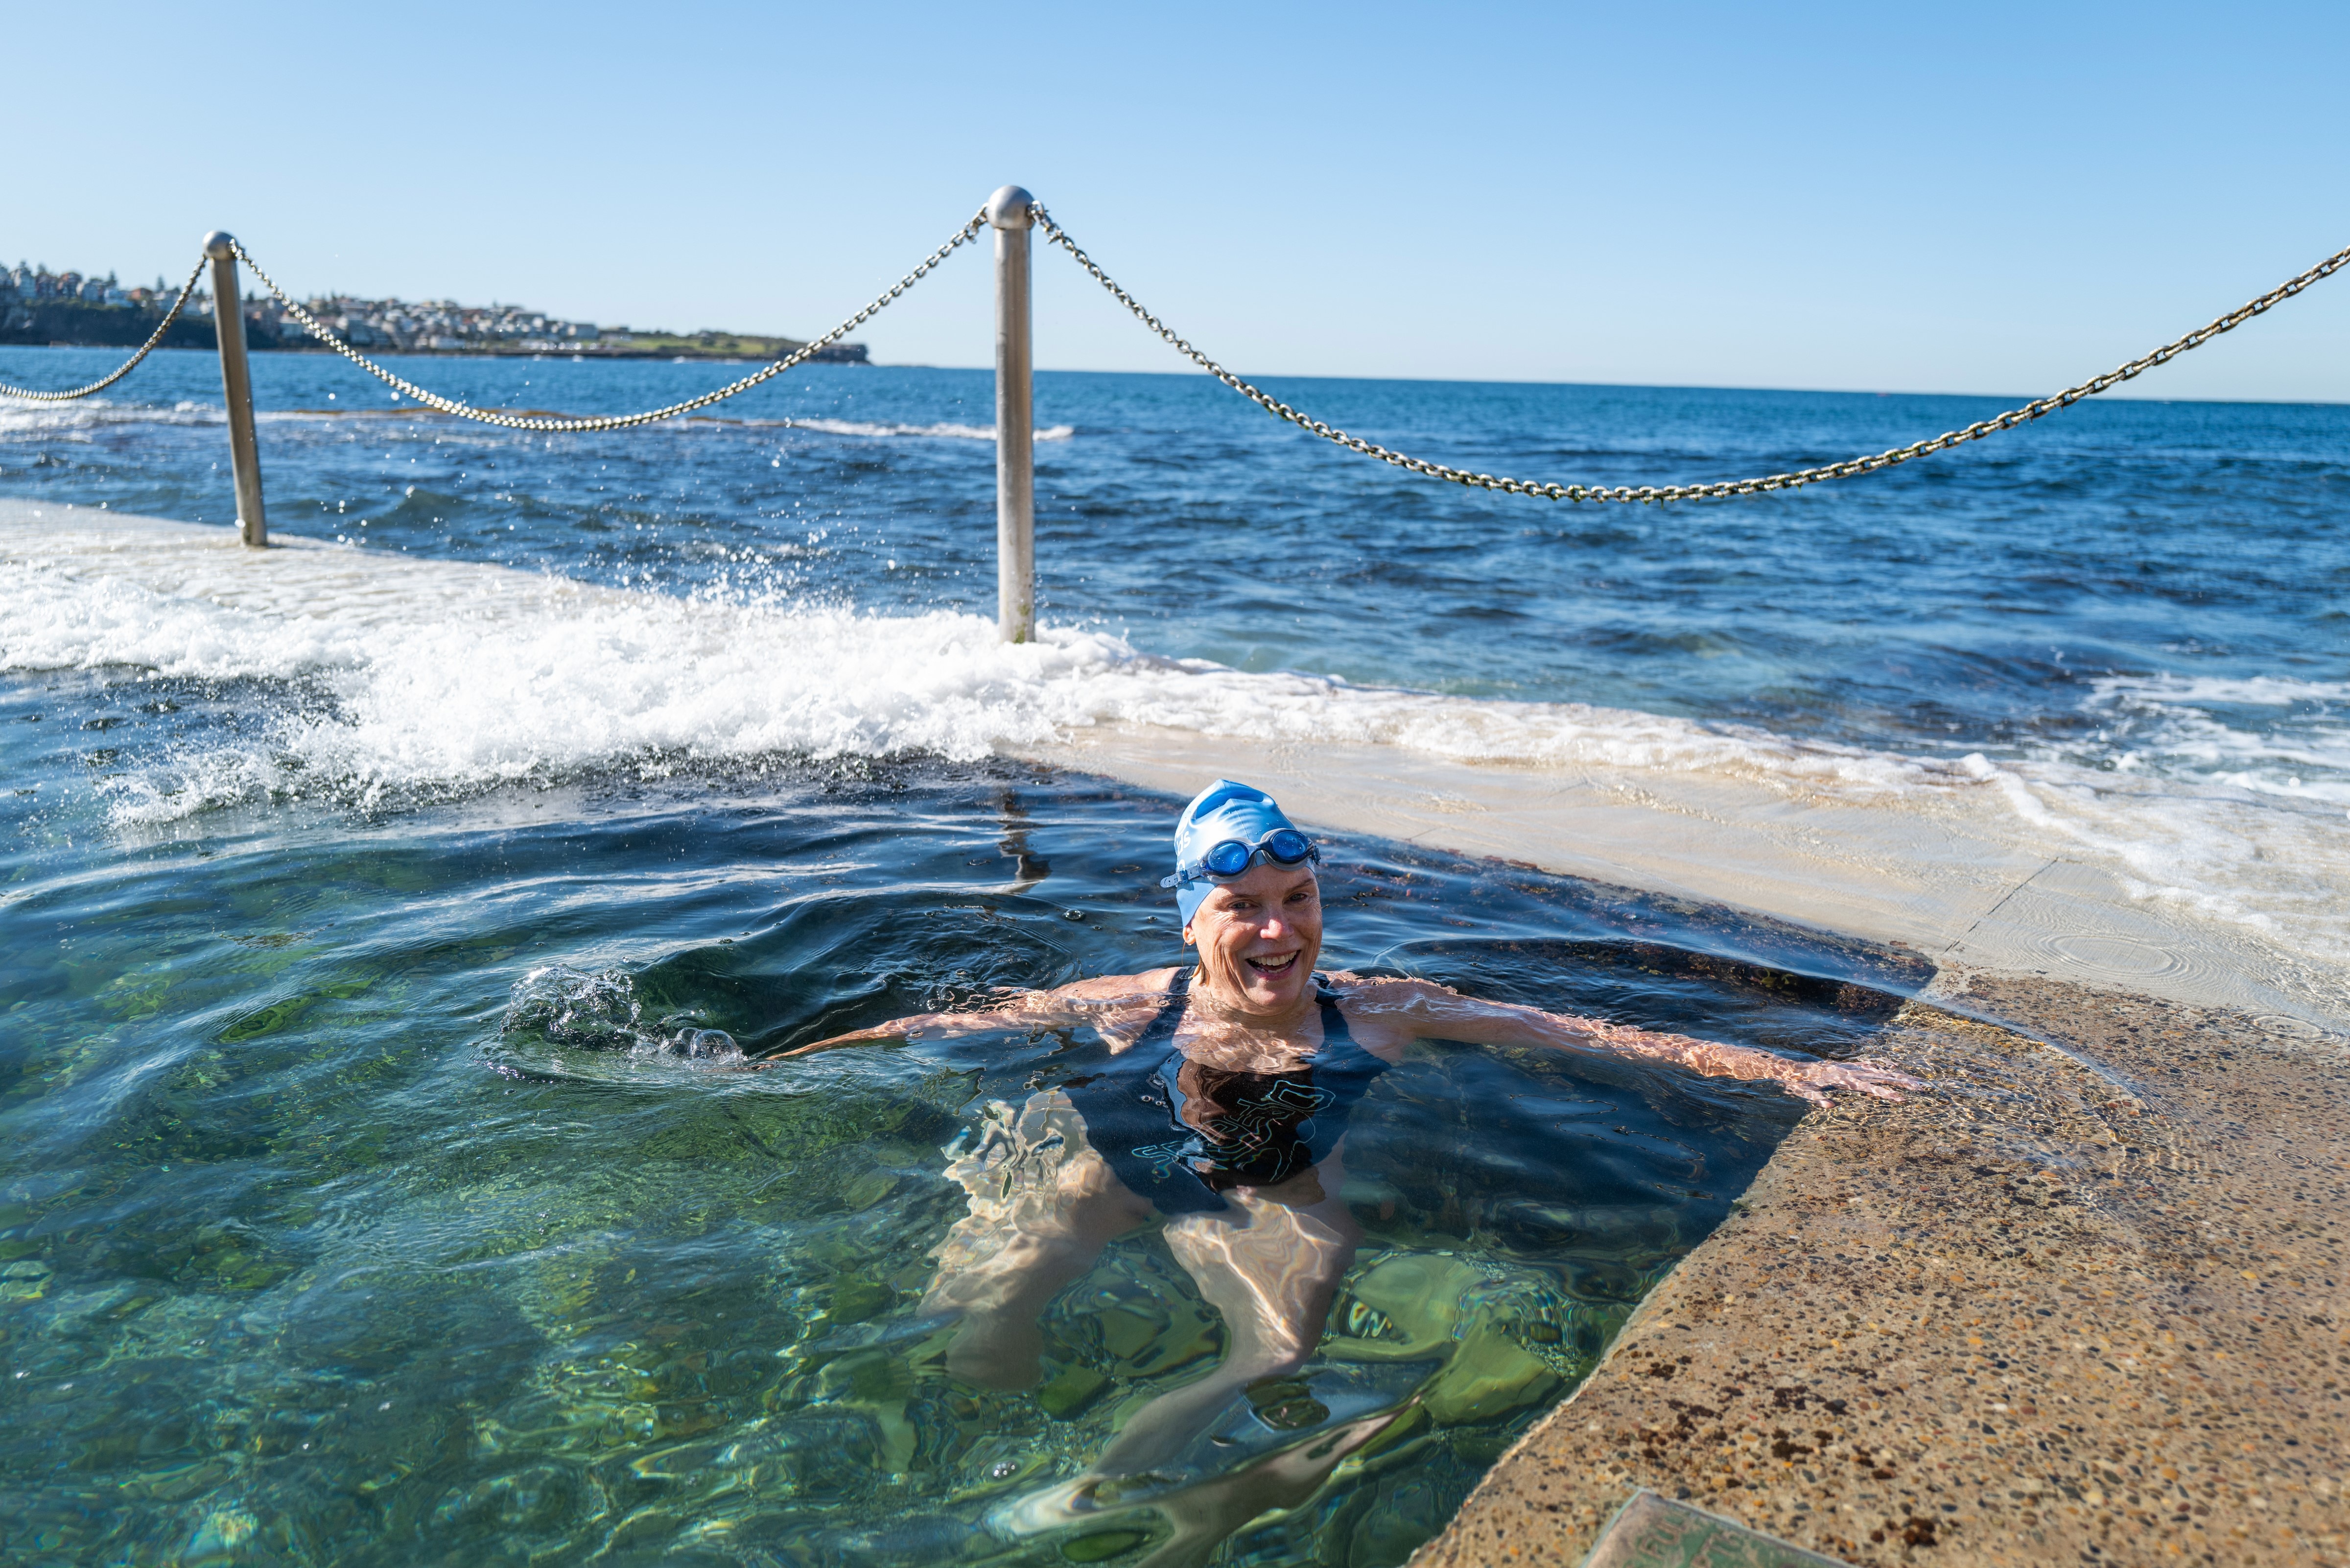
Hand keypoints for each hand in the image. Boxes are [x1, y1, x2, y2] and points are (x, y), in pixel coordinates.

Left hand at [1784, 1057, 1923, 1106]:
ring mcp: (1850, 1068)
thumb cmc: (1799, 1084)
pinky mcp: (1847, 1067)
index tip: (1902, 1098)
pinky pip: (1869, 1066)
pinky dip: (1882, 1067)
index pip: (1870, 1088)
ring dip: (1896, 1075)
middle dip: (1901, 1082)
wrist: (1792, 1069)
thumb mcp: (1805, 1093)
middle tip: (1920, 1085)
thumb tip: (1830, 1105)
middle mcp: (1850, 1071)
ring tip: (1914, 1079)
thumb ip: (1817, 1098)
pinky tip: (1894, 1067)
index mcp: (1844, 1079)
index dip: (1886, 1093)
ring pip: (1878, 1070)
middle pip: (1880, 1077)